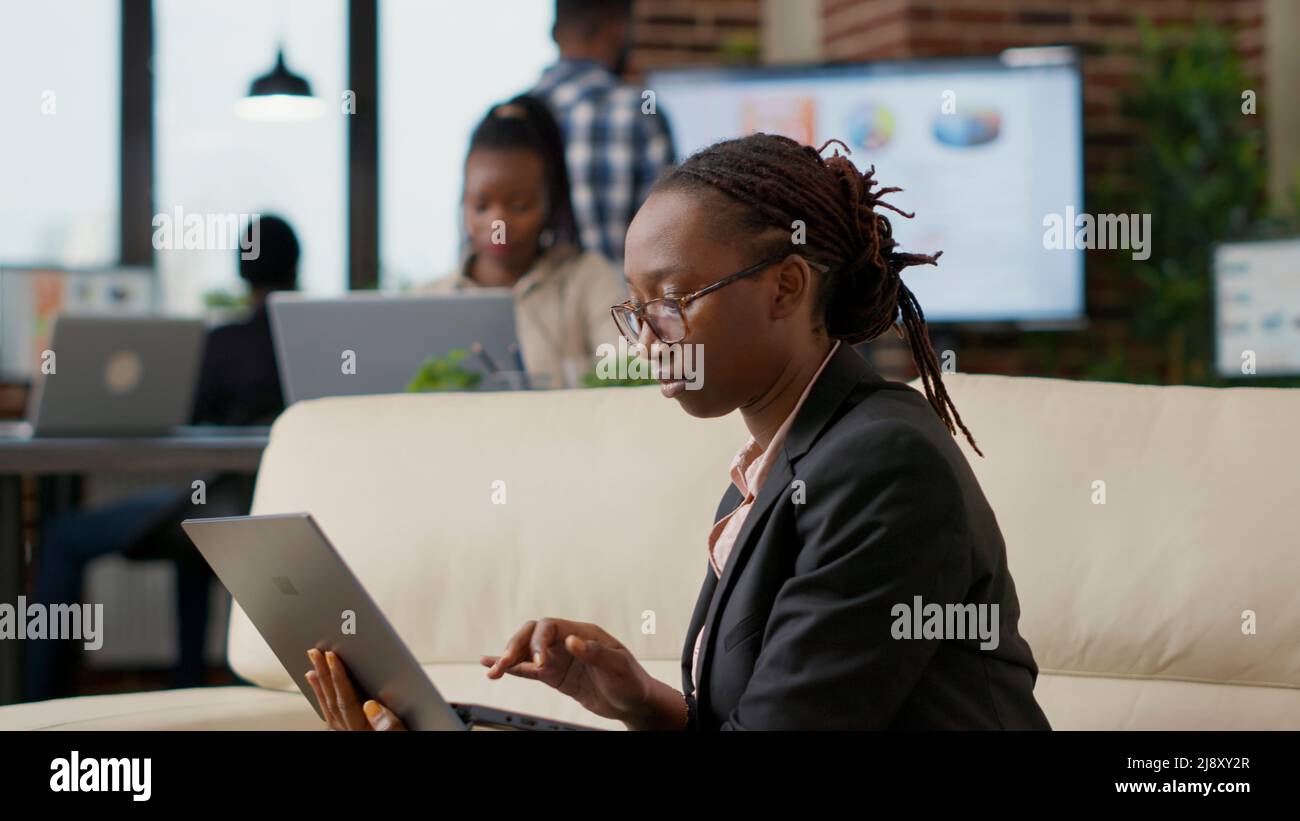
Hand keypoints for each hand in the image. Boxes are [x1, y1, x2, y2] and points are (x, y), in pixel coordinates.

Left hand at [305, 648, 406, 730]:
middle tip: (315, 652)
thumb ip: (388, 723)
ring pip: (328, 706)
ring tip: (313, 666)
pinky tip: (320, 688)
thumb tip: (371, 705)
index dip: (338, 676)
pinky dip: (323, 697)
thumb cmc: (402, 736)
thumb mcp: (401, 733)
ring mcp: (346, 732)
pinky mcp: (347, 731)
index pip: (346, 698)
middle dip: (324, 674)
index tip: (332, 656)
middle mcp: (350, 731)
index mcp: (362, 729)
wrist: (396, 748)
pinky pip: (329, 712)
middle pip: (333, 699)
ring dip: (320, 684)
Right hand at [480, 618, 685, 729]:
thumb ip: (595, 652)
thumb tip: (572, 640)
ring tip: (491, 670)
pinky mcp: (555, 676)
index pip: (550, 627)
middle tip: (504, 662)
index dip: (539, 641)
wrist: (634, 702)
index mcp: (582, 633)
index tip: (539, 663)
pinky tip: (493, 667)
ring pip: (526, 652)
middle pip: (532, 634)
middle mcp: (567, 642)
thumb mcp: (618, 666)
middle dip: (516, 645)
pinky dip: (511, 668)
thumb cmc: (631, 681)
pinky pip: (528, 670)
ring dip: (508, 658)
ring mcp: (559, 659)